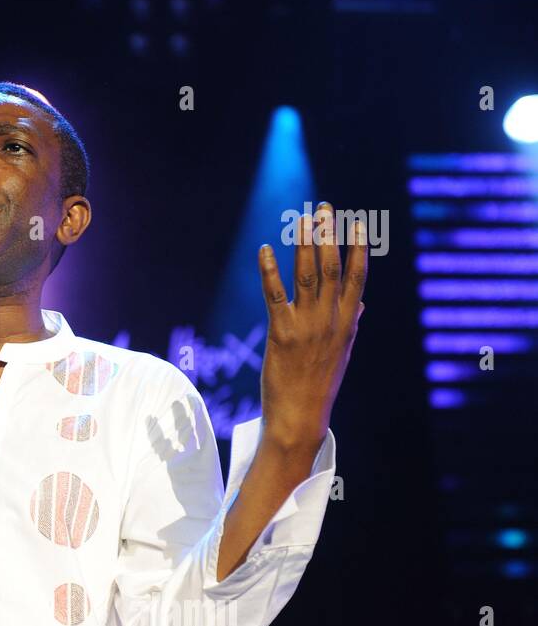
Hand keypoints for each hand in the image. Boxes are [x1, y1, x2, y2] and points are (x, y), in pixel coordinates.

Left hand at [257, 201, 367, 453]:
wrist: (300, 417)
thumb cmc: (318, 385)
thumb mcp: (342, 353)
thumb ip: (350, 324)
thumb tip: (359, 304)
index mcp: (348, 323)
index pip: (357, 277)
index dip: (358, 248)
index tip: (359, 222)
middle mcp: (331, 320)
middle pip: (332, 268)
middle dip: (329, 235)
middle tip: (324, 208)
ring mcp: (307, 325)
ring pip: (308, 275)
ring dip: (304, 243)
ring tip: (301, 219)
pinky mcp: (281, 333)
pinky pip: (275, 295)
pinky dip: (270, 270)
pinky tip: (265, 250)